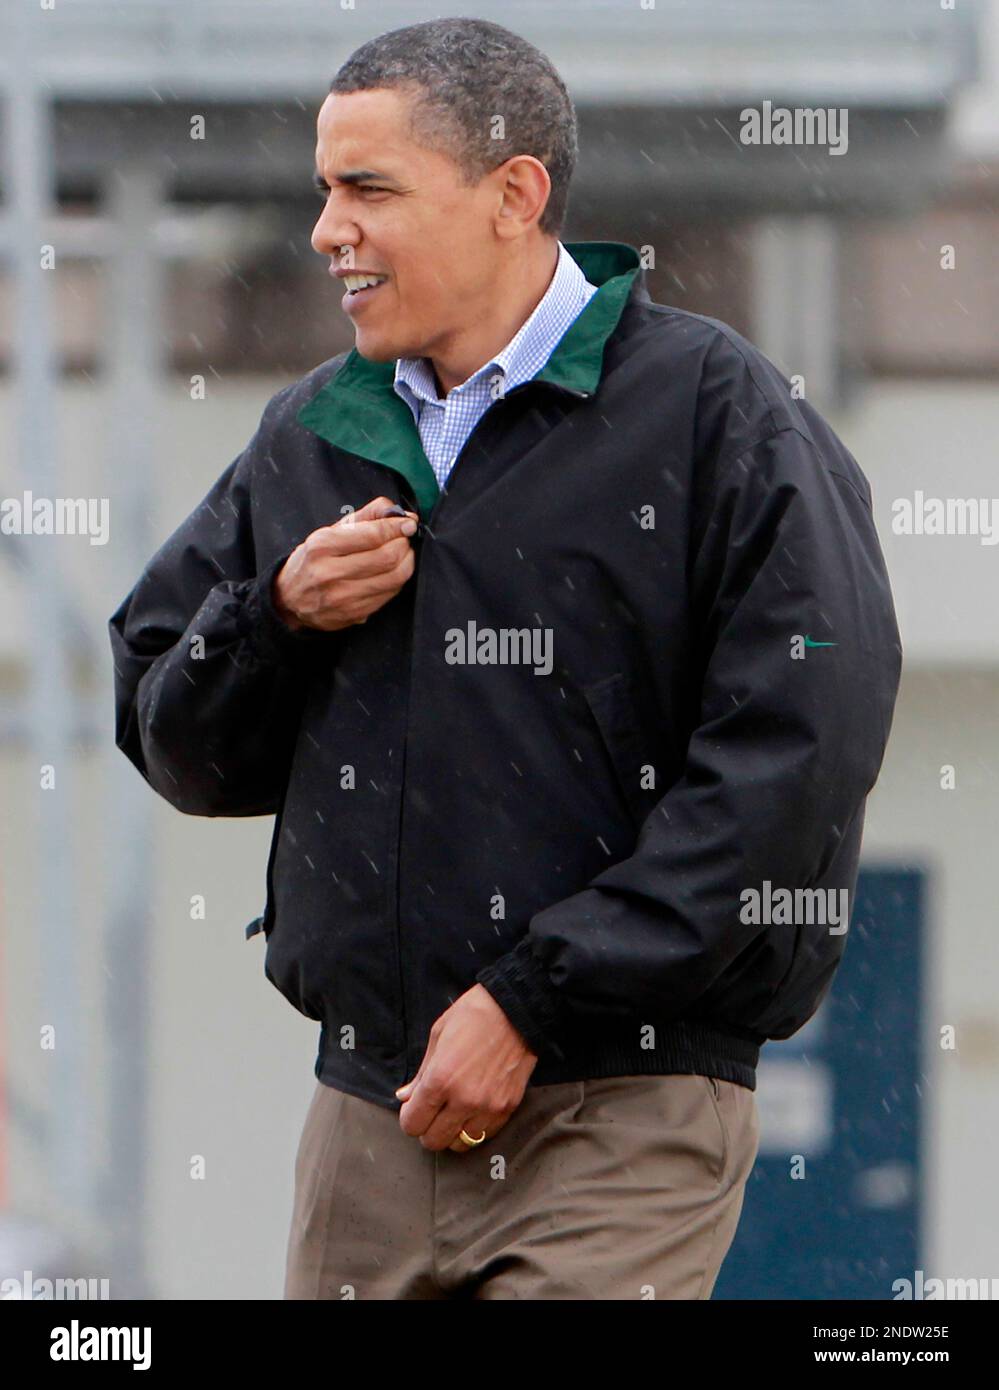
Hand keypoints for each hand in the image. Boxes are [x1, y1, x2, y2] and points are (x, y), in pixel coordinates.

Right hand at [271, 495, 418, 630]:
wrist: (290, 598)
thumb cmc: (314, 560)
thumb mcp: (331, 531)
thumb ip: (365, 516)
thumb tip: (398, 511)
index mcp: (323, 545)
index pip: (373, 534)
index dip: (398, 527)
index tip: (408, 523)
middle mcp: (330, 572)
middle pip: (387, 557)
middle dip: (404, 544)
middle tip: (404, 539)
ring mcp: (342, 597)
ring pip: (394, 578)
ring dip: (406, 562)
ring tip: (402, 554)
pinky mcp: (353, 614)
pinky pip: (389, 595)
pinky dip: (398, 580)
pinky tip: (392, 573)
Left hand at [395, 985, 538, 1152]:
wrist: (516, 1010)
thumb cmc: (473, 1016)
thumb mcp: (437, 1037)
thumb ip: (420, 1074)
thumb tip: (404, 1097)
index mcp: (440, 1080)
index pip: (413, 1124)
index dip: (409, 1117)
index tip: (414, 1106)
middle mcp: (463, 1100)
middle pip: (433, 1141)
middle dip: (427, 1128)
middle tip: (432, 1111)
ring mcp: (488, 1107)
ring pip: (460, 1144)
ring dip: (452, 1132)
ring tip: (454, 1112)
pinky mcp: (507, 1108)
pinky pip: (484, 1135)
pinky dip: (474, 1128)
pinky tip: (473, 1110)